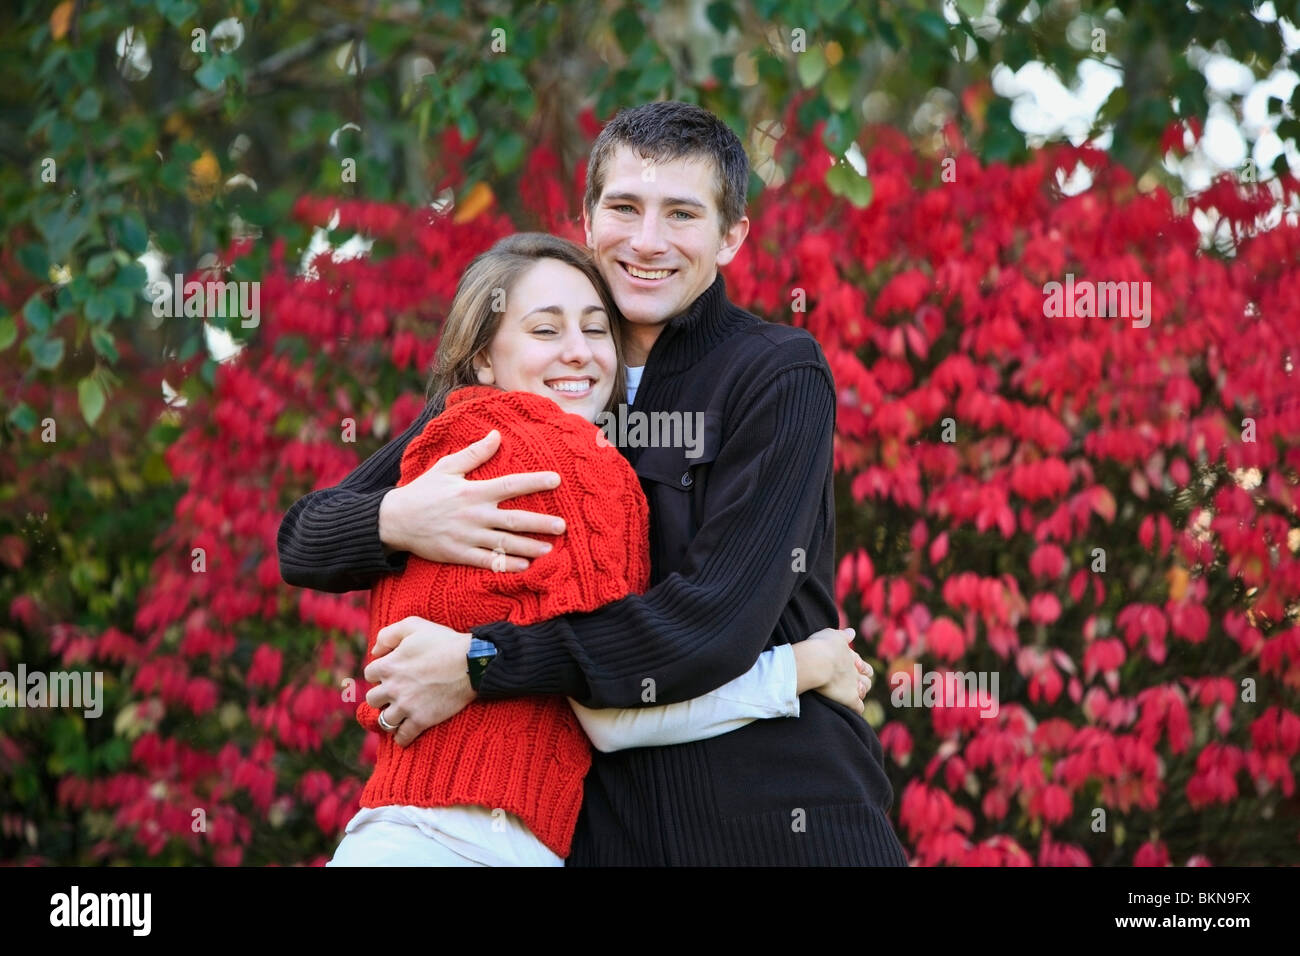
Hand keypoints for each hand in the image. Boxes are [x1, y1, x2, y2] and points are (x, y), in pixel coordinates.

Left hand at [363, 616, 475, 746]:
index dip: (380, 672)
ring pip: (384, 720)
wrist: (472, 663)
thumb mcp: (414, 625)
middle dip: (381, 696)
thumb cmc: (444, 641)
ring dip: (390, 716)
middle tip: (394, 693)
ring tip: (398, 713)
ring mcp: (406, 706)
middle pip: (372, 699)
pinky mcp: (421, 720)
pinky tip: (405, 733)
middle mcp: (393, 688)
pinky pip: (402, 736)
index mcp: (389, 665)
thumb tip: (375, 651)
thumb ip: (388, 634)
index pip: (369, 674)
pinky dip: (401, 737)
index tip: (391, 673)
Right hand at [378, 429, 566, 570]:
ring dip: (529, 547)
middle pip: (514, 520)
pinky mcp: (459, 554)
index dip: (534, 482)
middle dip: (540, 523)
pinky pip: (488, 561)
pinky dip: (507, 565)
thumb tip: (497, 435)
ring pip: (505, 544)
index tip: (556, 480)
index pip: (510, 485)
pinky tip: (525, 566)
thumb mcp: (446, 467)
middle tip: (562, 525)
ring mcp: (467, 537)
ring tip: (550, 549)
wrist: (395, 520)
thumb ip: (474, 453)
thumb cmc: (423, 490)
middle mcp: (474, 515)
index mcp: (473, 492)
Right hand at [793, 627, 872, 712]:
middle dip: (863, 682)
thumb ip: (843, 636)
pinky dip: (857, 709)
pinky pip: (858, 707)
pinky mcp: (850, 698)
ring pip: (863, 691)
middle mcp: (855, 671)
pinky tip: (853, 710)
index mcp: (852, 657)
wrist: (817, 661)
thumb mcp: (833, 635)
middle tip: (854, 684)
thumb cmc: (822, 646)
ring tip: (853, 696)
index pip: (864, 666)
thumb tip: (852, 632)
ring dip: (860, 693)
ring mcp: (854, 685)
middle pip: (867, 680)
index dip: (862, 669)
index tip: (855, 670)